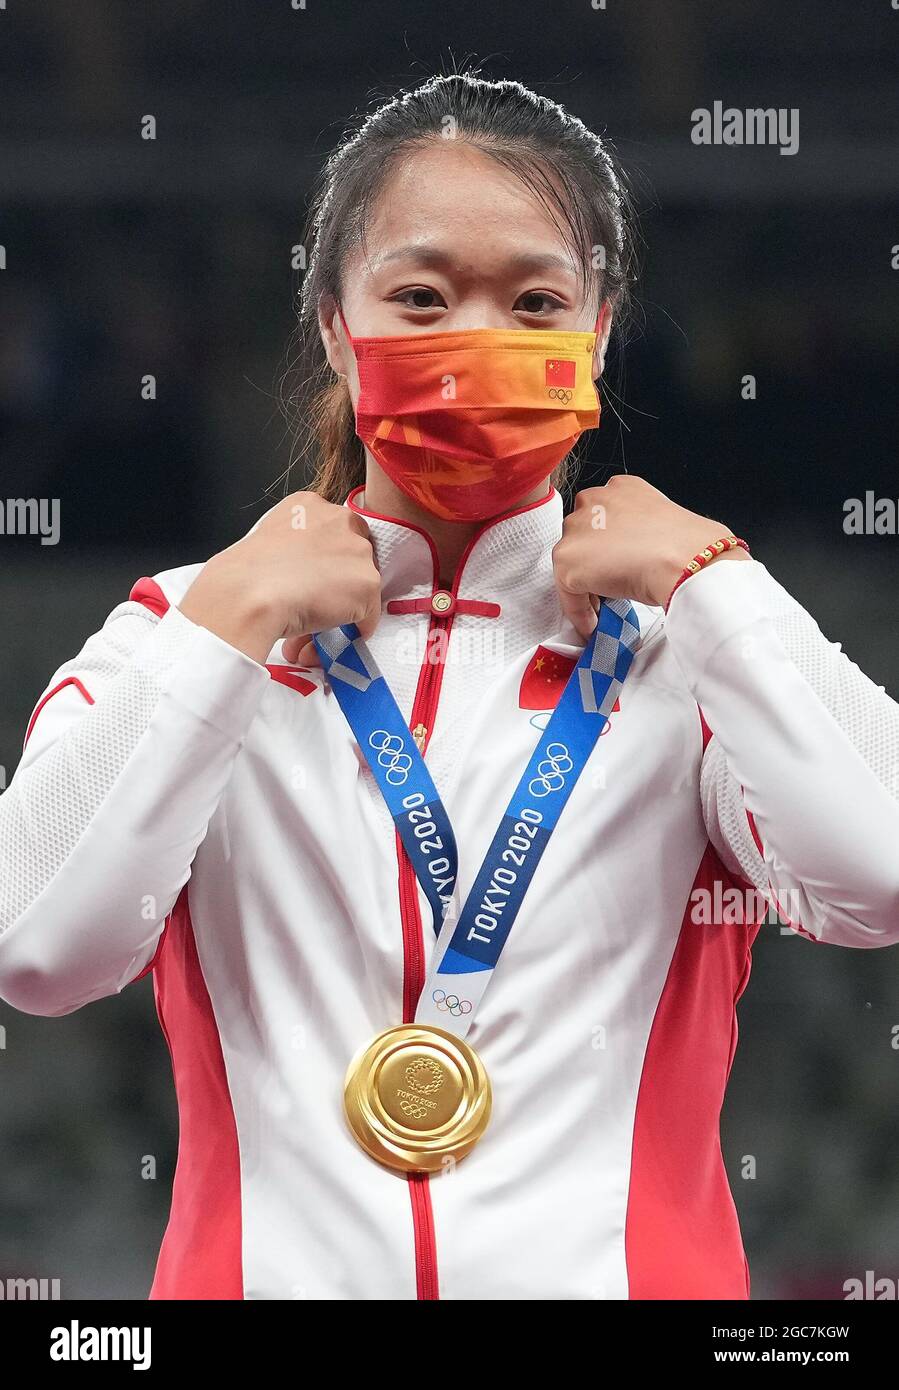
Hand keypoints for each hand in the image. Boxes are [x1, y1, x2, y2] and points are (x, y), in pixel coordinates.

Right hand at [179, 491, 380, 665]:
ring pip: (357, 590)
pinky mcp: (368, 582)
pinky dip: (349, 633)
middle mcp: (338, 520)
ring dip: (336, 616)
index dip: (324, 567)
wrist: (248, 594)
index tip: (311, 585)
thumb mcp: (267, 545)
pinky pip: (366, 617)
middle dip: (332, 590)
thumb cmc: (242, 576)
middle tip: (309, 612)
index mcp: (309, 506)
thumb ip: (294, 553)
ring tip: (306, 638)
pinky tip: (320, 641)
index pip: (333, 535)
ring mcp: (357, 551)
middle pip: (350, 560)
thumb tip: (300, 577)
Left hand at [551, 476, 748, 635]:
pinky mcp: (567, 560)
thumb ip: (641, 532)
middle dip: (592, 561)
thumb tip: (641, 555)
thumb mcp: (664, 524)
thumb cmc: (691, 546)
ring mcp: (577, 529)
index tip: (615, 565)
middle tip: (607, 587)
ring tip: (601, 608)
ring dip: (585, 585)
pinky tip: (593, 625)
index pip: (601, 517)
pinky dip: (579, 612)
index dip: (606, 545)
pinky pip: (568, 593)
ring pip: (572, 563)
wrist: (687, 560)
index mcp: (621, 487)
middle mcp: (594, 500)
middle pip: (581, 536)